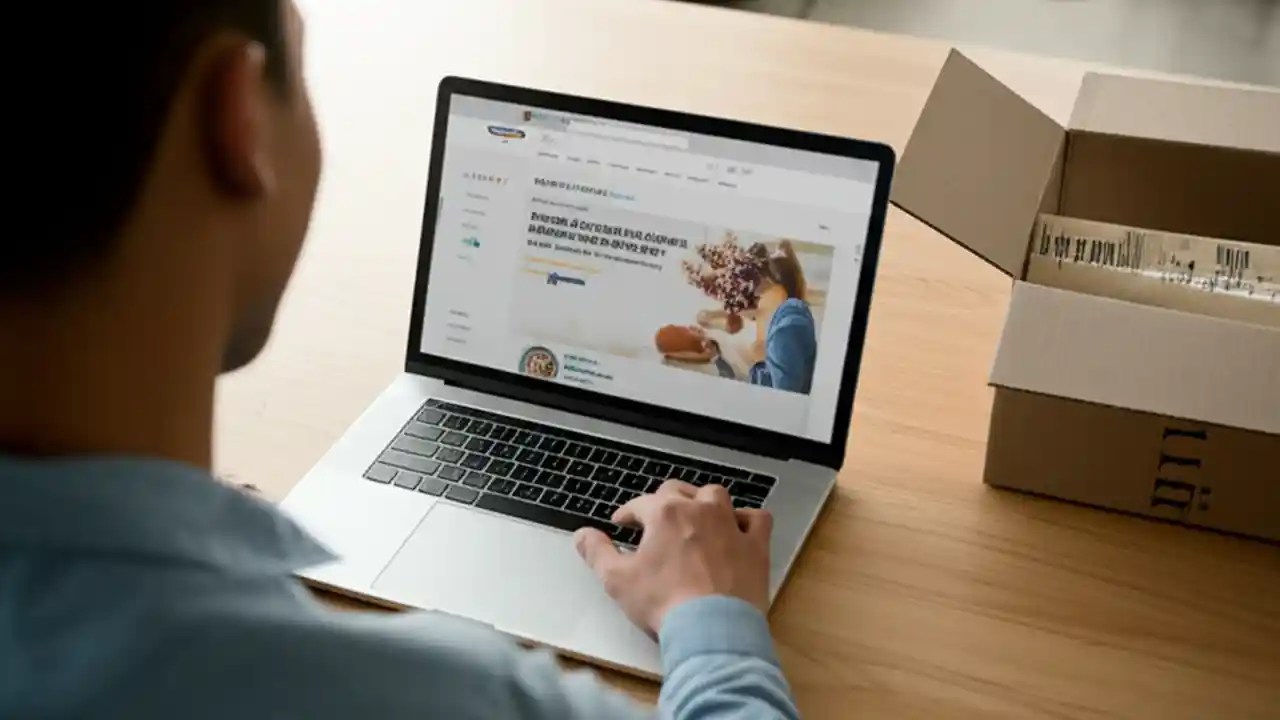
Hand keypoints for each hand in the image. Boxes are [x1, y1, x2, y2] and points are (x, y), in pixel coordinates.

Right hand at [574, 480, 772, 635]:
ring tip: (695, 515)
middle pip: (678, 491)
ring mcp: (731, 525)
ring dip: (703, 501)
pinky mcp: (755, 545)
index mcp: (664, 513)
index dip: (628, 512)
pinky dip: (747, 519)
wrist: (711, 627)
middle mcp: (699, 509)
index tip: (622, 523)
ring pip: (716, 496)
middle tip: (655, 518)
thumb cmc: (663, 602)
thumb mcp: (617, 580)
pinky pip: (757, 519)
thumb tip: (581, 534)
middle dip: (663, 500)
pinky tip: (738, 527)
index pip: (640, 503)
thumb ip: (597, 552)